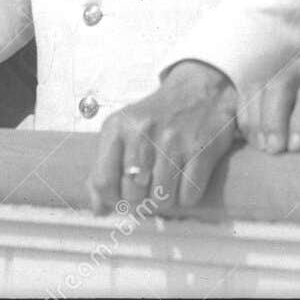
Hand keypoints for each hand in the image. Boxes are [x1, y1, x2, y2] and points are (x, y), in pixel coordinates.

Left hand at [87, 60, 239, 216]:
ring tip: (168, 186)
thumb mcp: (123, 131)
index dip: (112, 200)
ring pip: (161, 199)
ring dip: (166, 201)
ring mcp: (172, 141)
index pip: (103, 182)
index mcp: (117, 128)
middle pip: (132, 195)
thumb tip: (99, 209)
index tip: (123, 197)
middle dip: (141, 202)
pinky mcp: (200, 150)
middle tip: (149, 192)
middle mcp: (142, 133)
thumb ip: (105, 168)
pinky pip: (188, 196)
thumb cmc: (158, 117)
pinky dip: (187, 197)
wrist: (200, 90)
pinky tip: (186, 181)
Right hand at [238, 53, 299, 152]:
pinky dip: (246, 121)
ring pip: (257, 91)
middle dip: (274, 120)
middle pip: (279, 85)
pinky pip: (244, 99)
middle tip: (276, 150)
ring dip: (257, 122)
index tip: (297, 148)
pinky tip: (256, 142)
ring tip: (265, 149)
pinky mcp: (262, 88)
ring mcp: (278, 74)